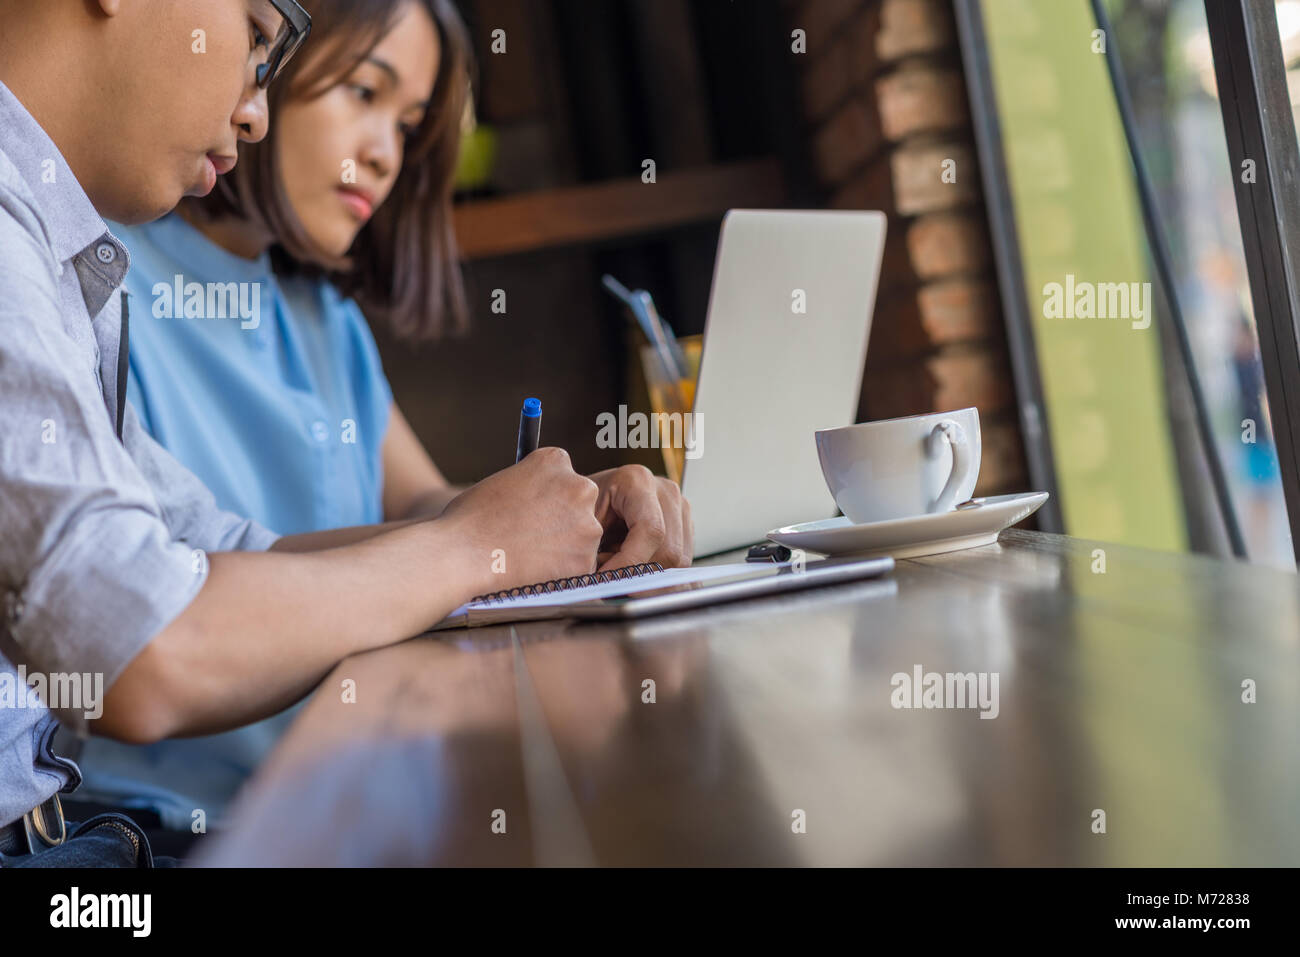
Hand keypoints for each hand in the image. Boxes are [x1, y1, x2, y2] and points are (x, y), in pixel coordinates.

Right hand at [438, 448, 603, 591]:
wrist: (462, 555)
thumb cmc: (470, 520)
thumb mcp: (503, 480)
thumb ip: (530, 485)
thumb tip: (542, 501)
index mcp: (555, 461)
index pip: (564, 475)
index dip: (548, 495)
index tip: (534, 509)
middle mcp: (579, 488)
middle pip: (580, 504)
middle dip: (564, 519)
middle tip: (534, 536)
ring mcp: (587, 525)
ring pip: (583, 538)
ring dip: (564, 546)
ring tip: (527, 556)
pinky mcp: (584, 561)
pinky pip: (578, 567)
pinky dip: (561, 572)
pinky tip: (534, 571)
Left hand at [587, 465, 693, 570]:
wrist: (590, 497)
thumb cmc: (582, 507)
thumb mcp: (580, 522)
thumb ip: (592, 547)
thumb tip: (605, 580)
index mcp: (637, 482)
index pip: (651, 530)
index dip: (630, 563)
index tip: (606, 579)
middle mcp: (666, 492)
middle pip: (669, 551)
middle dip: (637, 573)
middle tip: (607, 576)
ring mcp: (680, 508)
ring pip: (678, 561)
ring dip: (646, 574)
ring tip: (617, 564)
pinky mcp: (685, 525)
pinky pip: (679, 562)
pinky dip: (654, 571)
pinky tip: (632, 563)